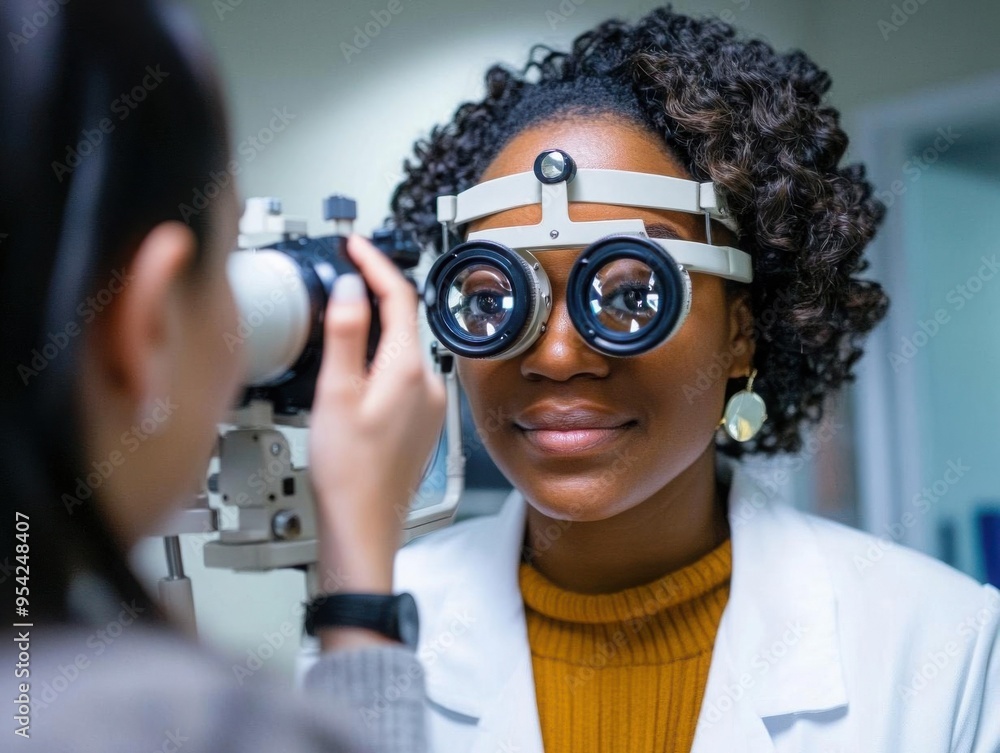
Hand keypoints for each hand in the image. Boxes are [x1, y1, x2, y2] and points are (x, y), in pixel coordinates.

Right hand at [308, 234, 445, 601]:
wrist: (364, 526)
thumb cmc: (348, 473)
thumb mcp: (335, 394)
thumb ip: (345, 335)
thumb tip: (350, 288)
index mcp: (407, 371)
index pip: (399, 296)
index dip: (375, 263)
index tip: (355, 245)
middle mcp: (429, 385)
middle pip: (404, 320)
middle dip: (376, 292)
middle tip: (346, 272)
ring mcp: (430, 406)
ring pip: (404, 348)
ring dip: (379, 326)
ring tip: (347, 316)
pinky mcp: (422, 424)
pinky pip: (406, 375)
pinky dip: (384, 358)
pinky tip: (361, 370)